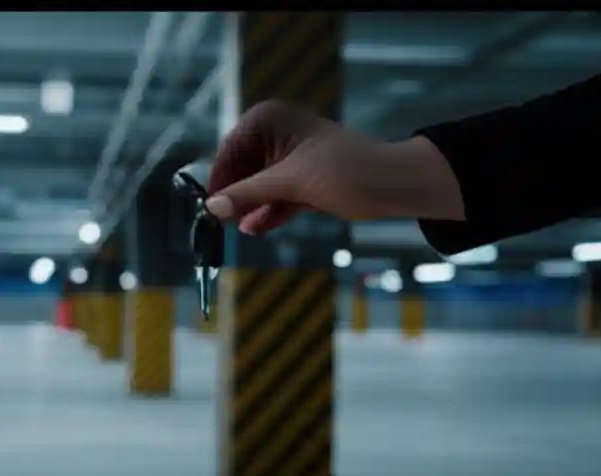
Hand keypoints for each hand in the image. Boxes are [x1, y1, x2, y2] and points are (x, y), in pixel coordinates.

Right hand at [205, 100, 464, 234]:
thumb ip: (247, 194)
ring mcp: (291, 157)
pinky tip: (255, 228)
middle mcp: (276, 133)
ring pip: (259, 185)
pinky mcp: (304, 179)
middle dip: (235, 196)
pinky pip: (276, 195)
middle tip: (221, 224)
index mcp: (269, 120)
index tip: (207, 209)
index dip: (219, 181)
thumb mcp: (290, 183)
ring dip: (250, 206)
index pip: (229, 151)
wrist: (393, 184)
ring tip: (237, 229)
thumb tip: (211, 207)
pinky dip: (268, 211)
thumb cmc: (344, 171)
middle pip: (242, 169)